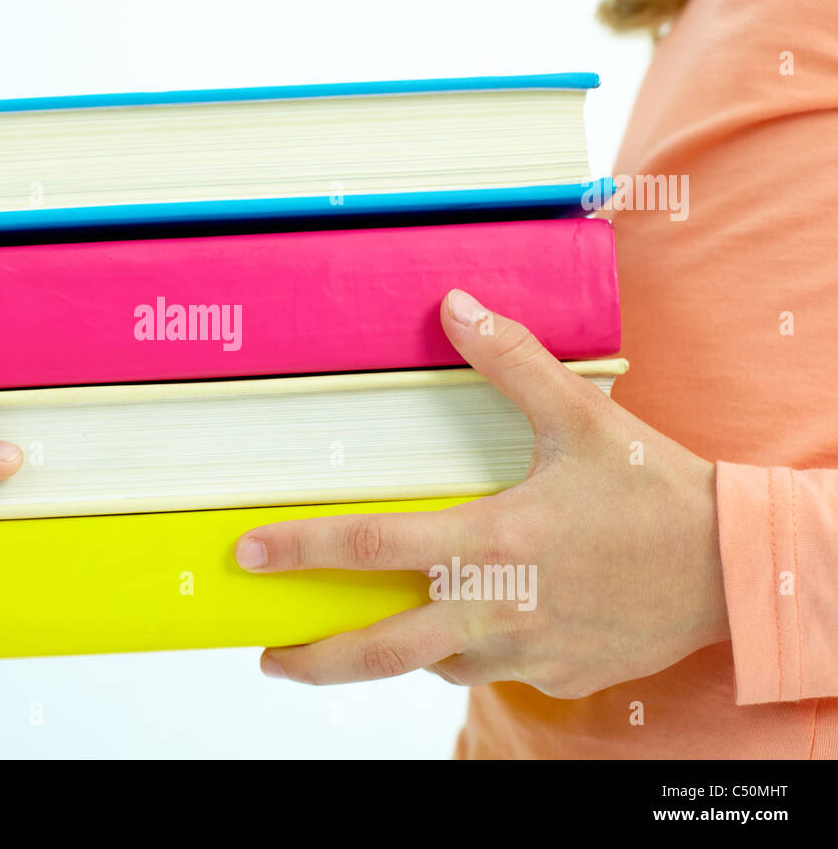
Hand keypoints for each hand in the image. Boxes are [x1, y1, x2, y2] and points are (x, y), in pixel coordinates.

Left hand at [233, 289, 727, 696]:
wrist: (735, 570)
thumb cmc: (655, 493)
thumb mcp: (582, 417)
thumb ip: (511, 362)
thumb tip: (456, 305)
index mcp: (490, 542)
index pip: (373, 546)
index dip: (301, 550)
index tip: (247, 555)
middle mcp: (496, 609)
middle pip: (380, 652)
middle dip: (315, 659)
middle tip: (268, 655)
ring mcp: (525, 653)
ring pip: (436, 663)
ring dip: (406, 645)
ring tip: (390, 618)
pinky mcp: (555, 678)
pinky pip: (490, 671)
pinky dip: (472, 649)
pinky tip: (484, 616)